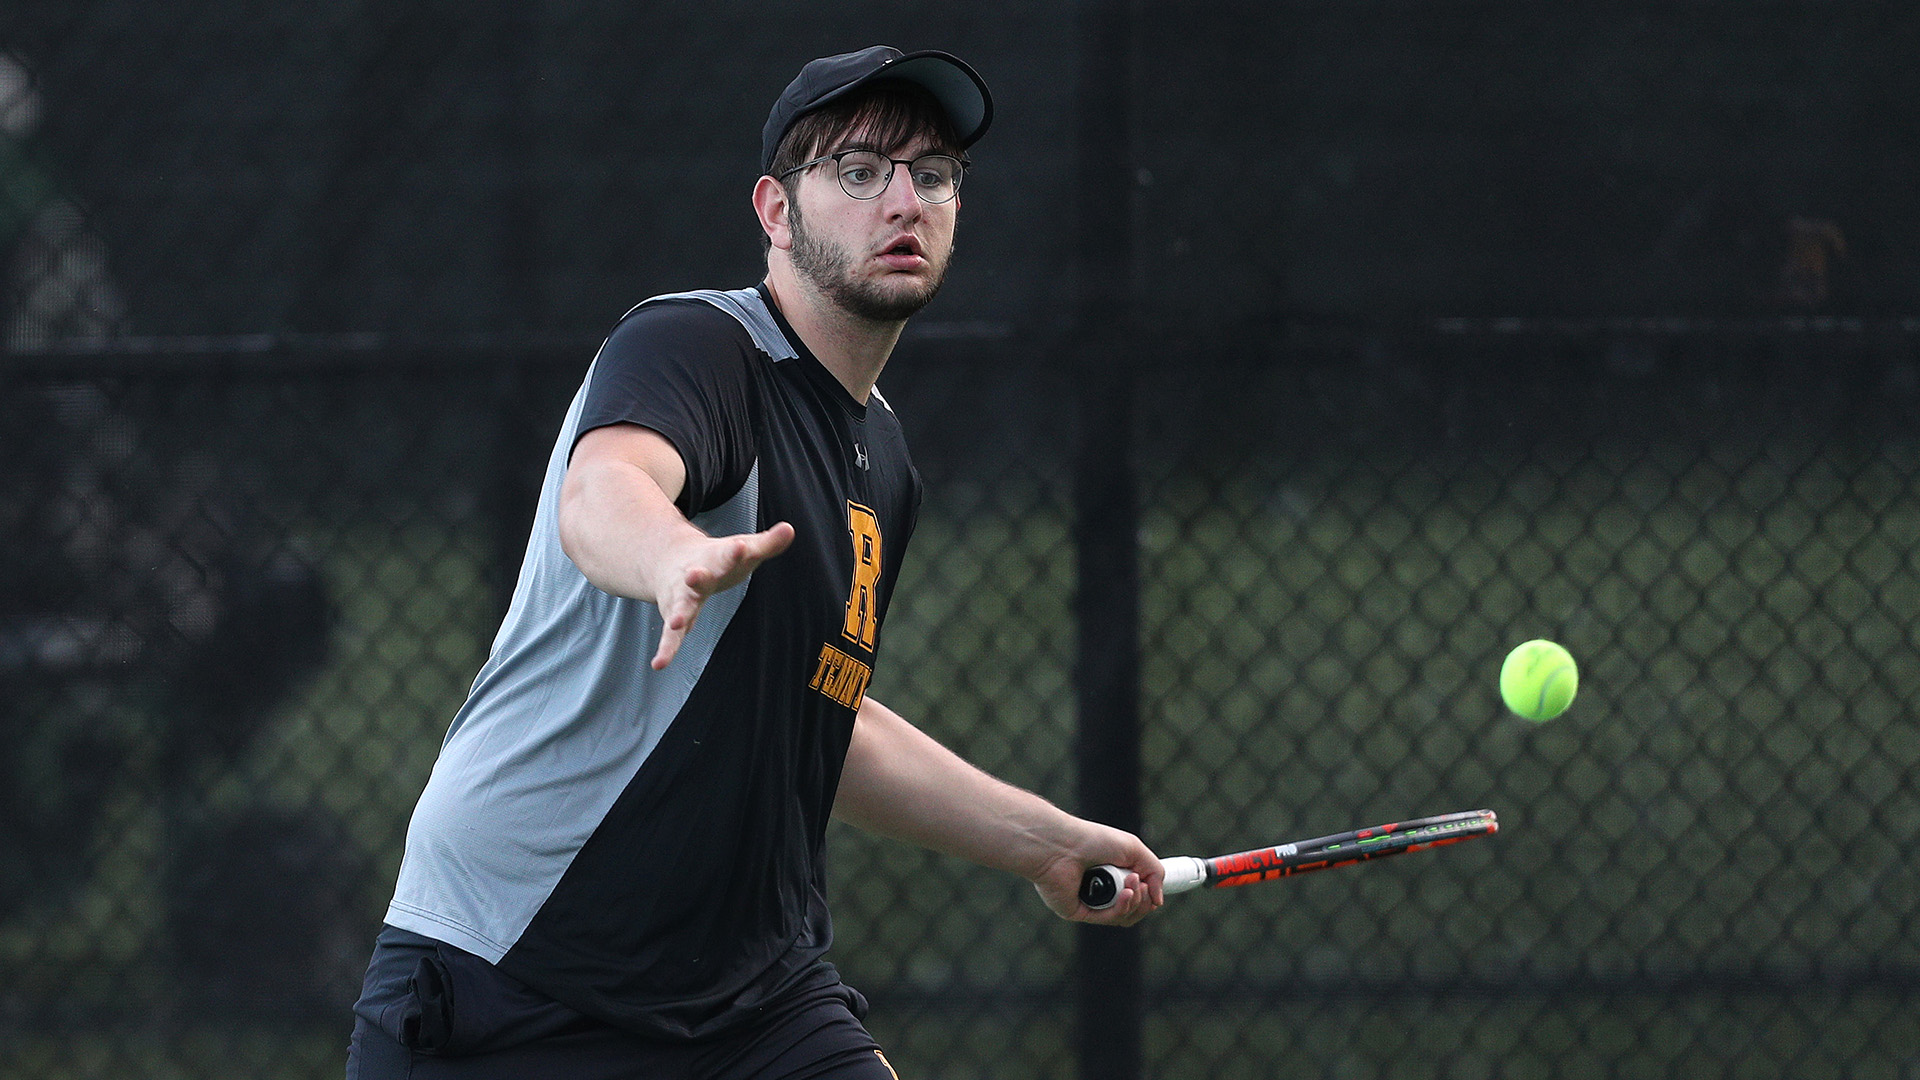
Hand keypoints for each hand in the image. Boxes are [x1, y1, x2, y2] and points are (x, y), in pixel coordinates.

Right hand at [651, 521, 794, 668]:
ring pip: (681, 606)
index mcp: (717, 559)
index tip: (740, 546)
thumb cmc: (718, 559)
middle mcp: (696, 577)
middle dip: (698, 576)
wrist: (673, 561)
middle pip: (699, 577)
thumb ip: (767, 543)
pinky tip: (659, 664)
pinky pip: (670, 636)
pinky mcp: (674, 616)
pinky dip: (666, 649)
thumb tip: (790, 529)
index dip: (736, 552)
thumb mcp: (743, 550)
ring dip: (679, 614)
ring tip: (676, 622)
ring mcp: (682, 597)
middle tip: (693, 574)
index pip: (728, 555)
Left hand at [1030, 828, 1164, 926]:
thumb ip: (1154, 872)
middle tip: (1139, 883)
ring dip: (1135, 903)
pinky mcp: (1078, 912)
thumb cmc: (1093, 840)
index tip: (1151, 886)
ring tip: (1131, 884)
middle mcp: (1102, 890)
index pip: (1138, 895)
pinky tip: (1125, 895)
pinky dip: (1120, 909)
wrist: (1062, 844)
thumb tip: (1158, 901)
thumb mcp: (1134, 849)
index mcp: (1112, 874)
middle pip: (1134, 910)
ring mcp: (1090, 902)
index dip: (1148, 895)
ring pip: (1123, 917)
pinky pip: (1106, 919)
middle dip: (1143, 900)